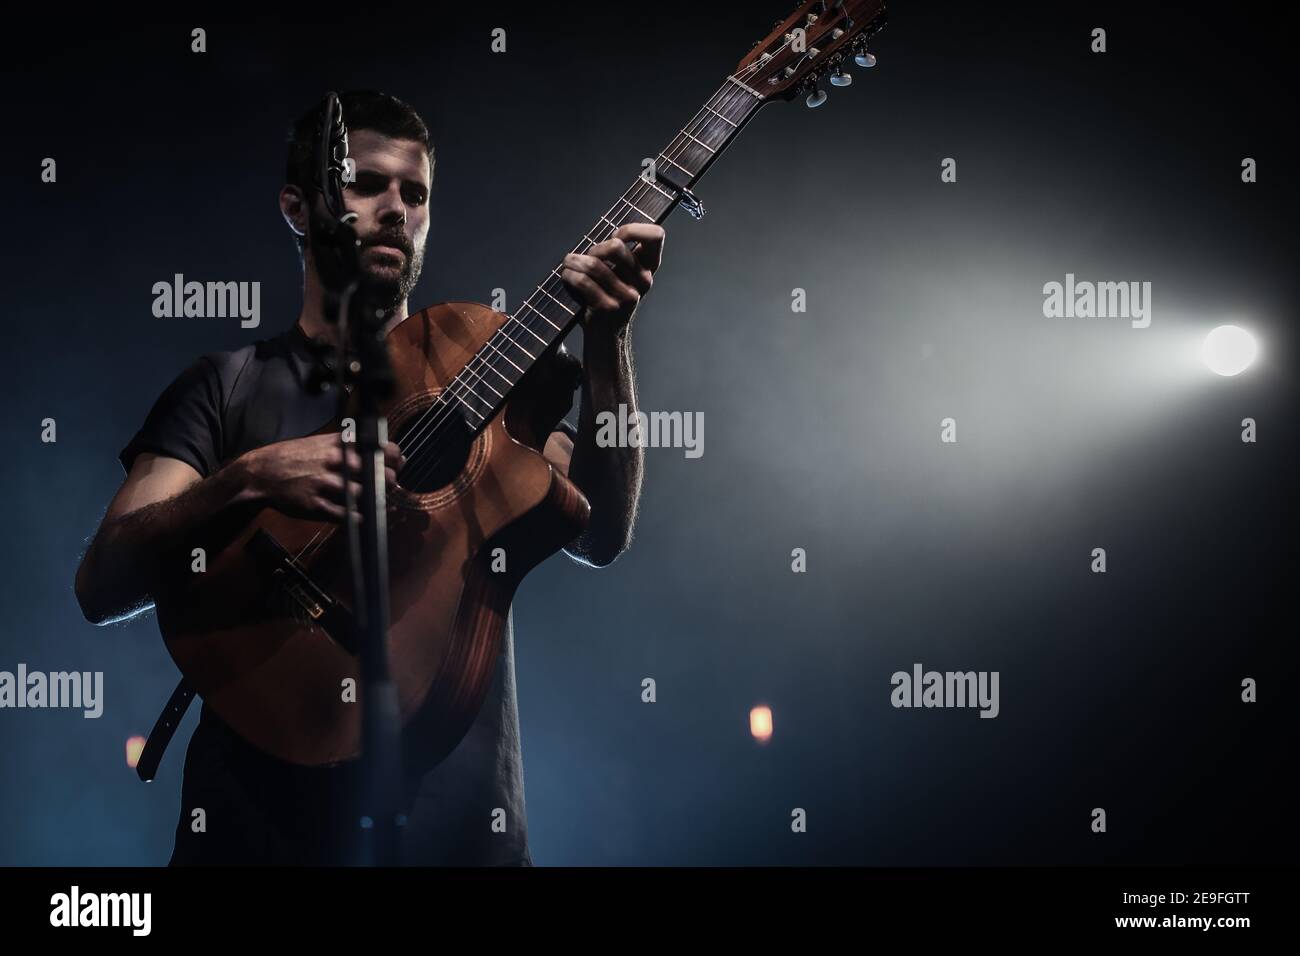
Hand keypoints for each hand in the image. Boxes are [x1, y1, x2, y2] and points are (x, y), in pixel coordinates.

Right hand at [241, 433, 404, 522]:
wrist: (261, 472)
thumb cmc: (296, 457)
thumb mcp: (323, 442)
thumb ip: (351, 446)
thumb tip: (383, 451)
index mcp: (341, 445)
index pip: (385, 449)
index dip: (397, 461)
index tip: (398, 467)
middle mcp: (337, 462)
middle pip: (382, 476)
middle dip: (391, 486)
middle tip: (388, 489)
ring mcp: (327, 484)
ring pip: (368, 497)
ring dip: (378, 504)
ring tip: (379, 505)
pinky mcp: (317, 506)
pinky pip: (348, 516)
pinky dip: (360, 518)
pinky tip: (363, 516)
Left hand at [561, 223, 664, 335]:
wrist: (606, 335)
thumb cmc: (609, 295)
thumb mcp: (622, 273)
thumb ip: (621, 253)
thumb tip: (607, 233)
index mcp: (649, 268)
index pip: (656, 235)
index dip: (632, 229)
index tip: (616, 239)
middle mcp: (643, 282)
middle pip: (615, 246)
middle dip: (594, 248)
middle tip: (589, 258)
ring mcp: (627, 297)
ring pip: (593, 264)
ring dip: (573, 261)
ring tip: (568, 264)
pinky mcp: (608, 308)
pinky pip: (582, 281)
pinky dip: (568, 275)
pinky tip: (567, 276)